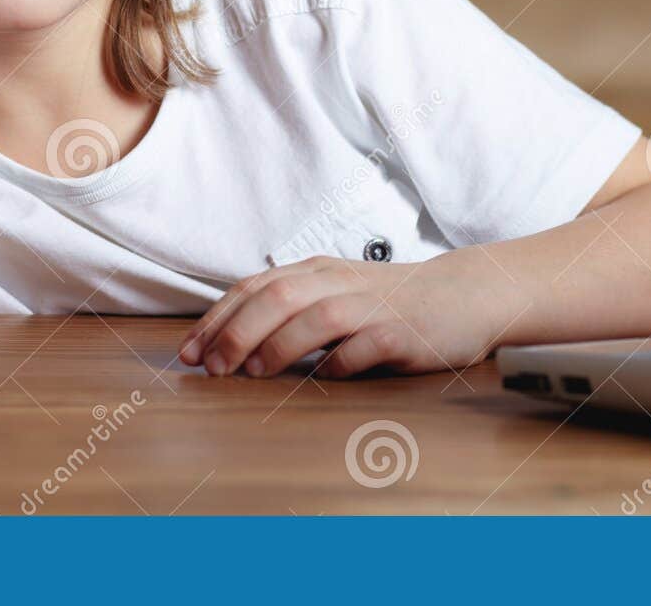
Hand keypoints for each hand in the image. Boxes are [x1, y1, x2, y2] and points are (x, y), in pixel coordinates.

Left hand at [176, 249, 503, 378]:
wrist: (462, 294)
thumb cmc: (389, 301)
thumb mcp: (334, 293)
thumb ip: (291, 309)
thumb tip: (231, 343)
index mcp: (316, 272)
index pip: (254, 288)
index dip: (216, 319)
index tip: (188, 352)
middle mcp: (338, 282)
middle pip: (276, 297)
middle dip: (236, 332)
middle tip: (211, 367)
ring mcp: (371, 306)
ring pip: (315, 316)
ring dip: (278, 344)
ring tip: (252, 373)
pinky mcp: (402, 331)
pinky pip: (364, 346)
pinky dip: (339, 362)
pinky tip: (323, 378)